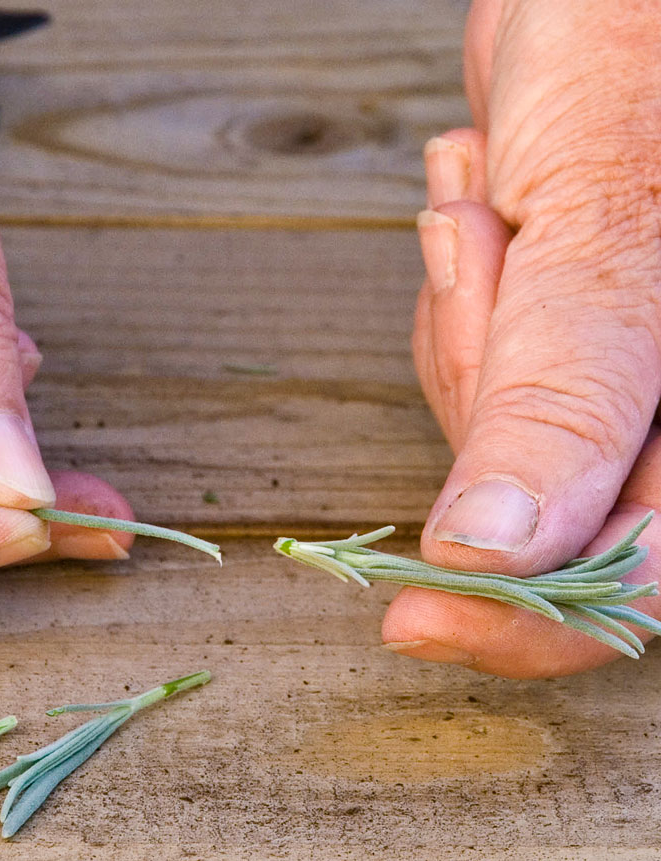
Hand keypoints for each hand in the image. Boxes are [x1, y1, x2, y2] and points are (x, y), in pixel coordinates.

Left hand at [383, 0, 660, 676]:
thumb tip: (493, 556)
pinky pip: (474, 380)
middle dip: (482, 394)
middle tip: (486, 243)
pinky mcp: (563, 341)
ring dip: (464, 334)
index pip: (645, 578)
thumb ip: (564, 404)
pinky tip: (483, 211)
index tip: (409, 618)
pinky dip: (455, 311)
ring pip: (497, 446)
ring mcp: (627, 378)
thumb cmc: (638, 56)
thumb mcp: (605, 235)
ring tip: (493, 205)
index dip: (526, 618)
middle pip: (550, 511)